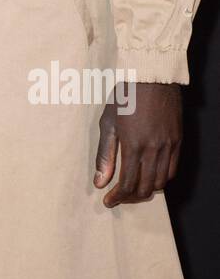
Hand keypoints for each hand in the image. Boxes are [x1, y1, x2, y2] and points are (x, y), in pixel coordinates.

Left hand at [94, 82, 181, 206]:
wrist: (151, 77)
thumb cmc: (125, 97)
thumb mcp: (108, 123)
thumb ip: (104, 155)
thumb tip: (99, 182)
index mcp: (133, 145)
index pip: (127, 184)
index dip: (117, 197)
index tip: (108, 201)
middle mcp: (153, 149)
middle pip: (145, 188)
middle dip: (130, 197)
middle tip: (119, 196)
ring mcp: (168, 146)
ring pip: (160, 182)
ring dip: (146, 190)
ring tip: (133, 188)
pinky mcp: (178, 141)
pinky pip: (172, 169)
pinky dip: (161, 178)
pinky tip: (150, 175)